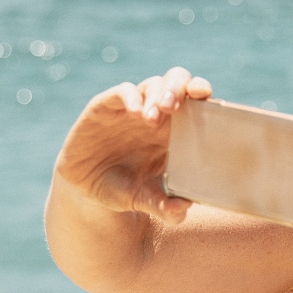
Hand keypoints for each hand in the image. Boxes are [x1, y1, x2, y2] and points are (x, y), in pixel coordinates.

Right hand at [52, 68, 211, 217]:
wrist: (85, 189)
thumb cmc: (124, 189)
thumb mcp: (144, 200)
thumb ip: (164, 206)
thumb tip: (183, 210)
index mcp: (175, 130)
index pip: (196, 101)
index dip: (203, 93)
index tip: (207, 97)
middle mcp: (157, 113)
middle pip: (177, 82)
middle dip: (180, 87)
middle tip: (174, 106)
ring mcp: (132, 107)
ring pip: (153, 84)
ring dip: (158, 94)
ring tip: (153, 118)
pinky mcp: (106, 106)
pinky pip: (122, 91)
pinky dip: (131, 96)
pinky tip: (135, 111)